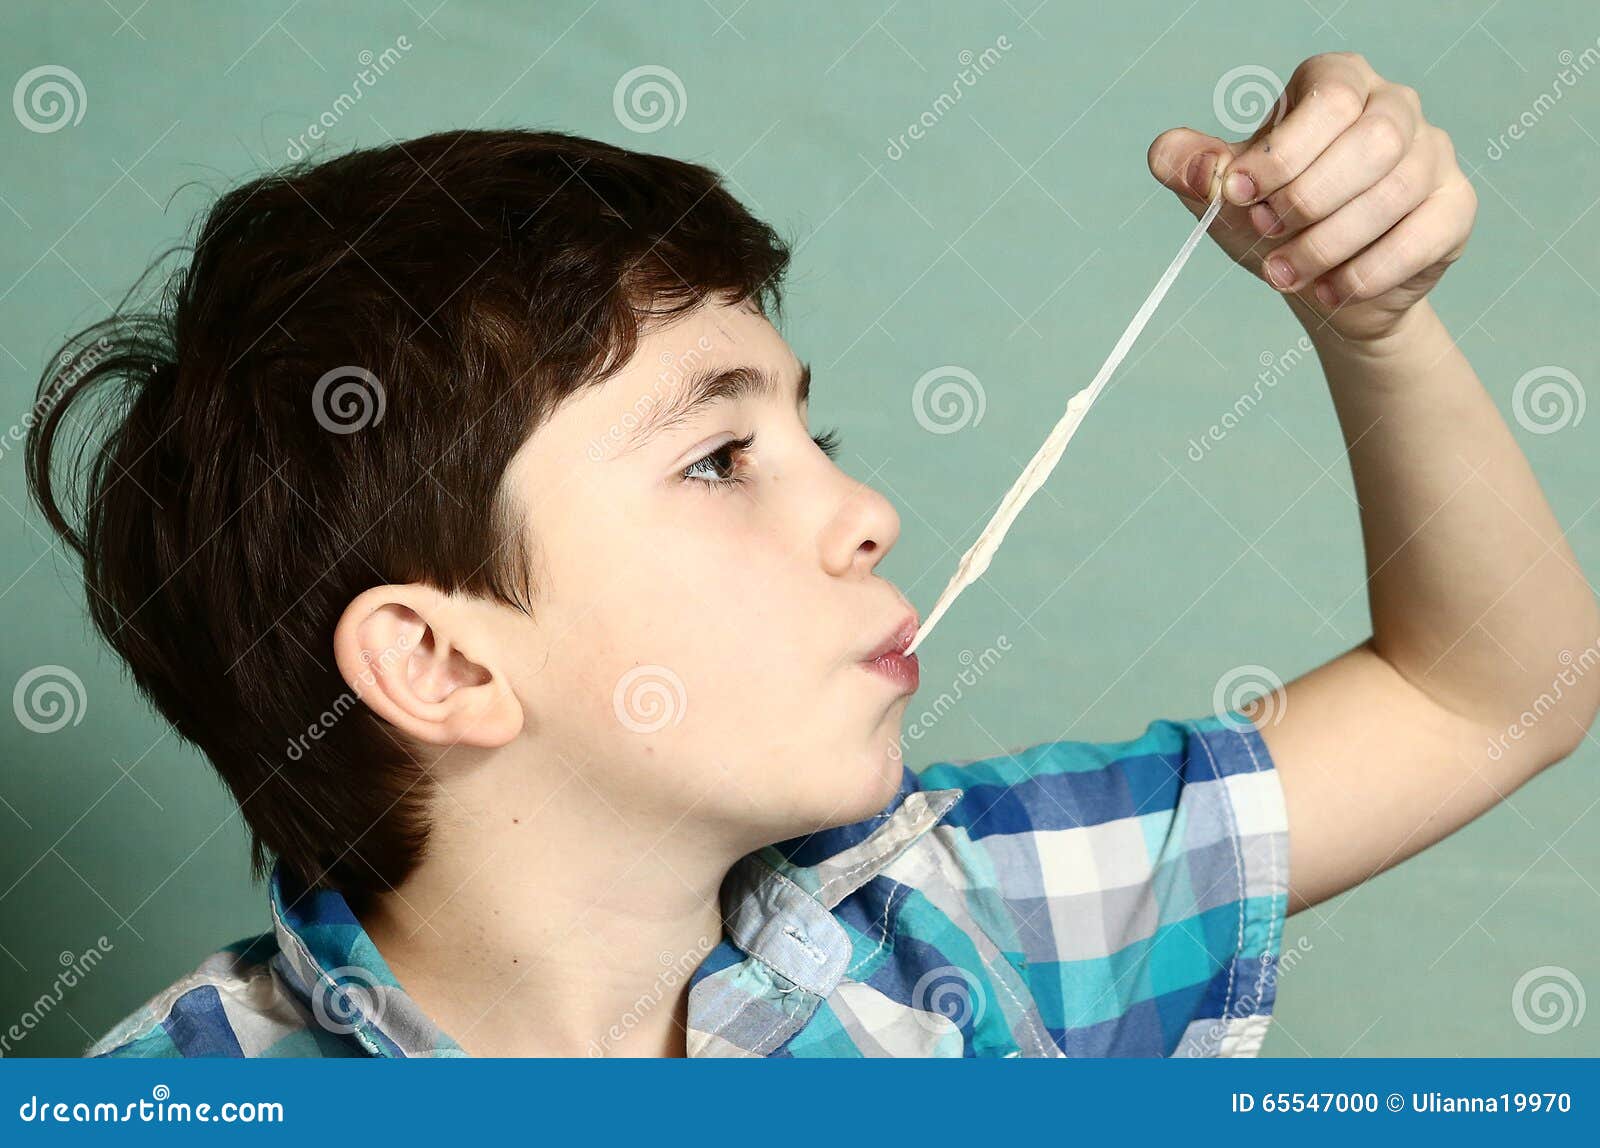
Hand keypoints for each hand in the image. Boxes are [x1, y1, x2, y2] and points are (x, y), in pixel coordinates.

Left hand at [1147, 52, 1476, 344]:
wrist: (1323, 288)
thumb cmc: (1274, 222)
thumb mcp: (1222, 195)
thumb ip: (1190, 168)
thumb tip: (1188, 164)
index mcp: (1338, 84)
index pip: (1328, 100)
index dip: (1282, 153)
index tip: (1239, 194)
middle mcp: (1395, 107)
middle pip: (1372, 142)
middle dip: (1308, 200)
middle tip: (1266, 235)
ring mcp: (1433, 155)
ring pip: (1394, 193)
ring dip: (1328, 245)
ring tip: (1282, 274)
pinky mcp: (1454, 208)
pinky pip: (1422, 236)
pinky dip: (1366, 274)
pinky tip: (1328, 292)